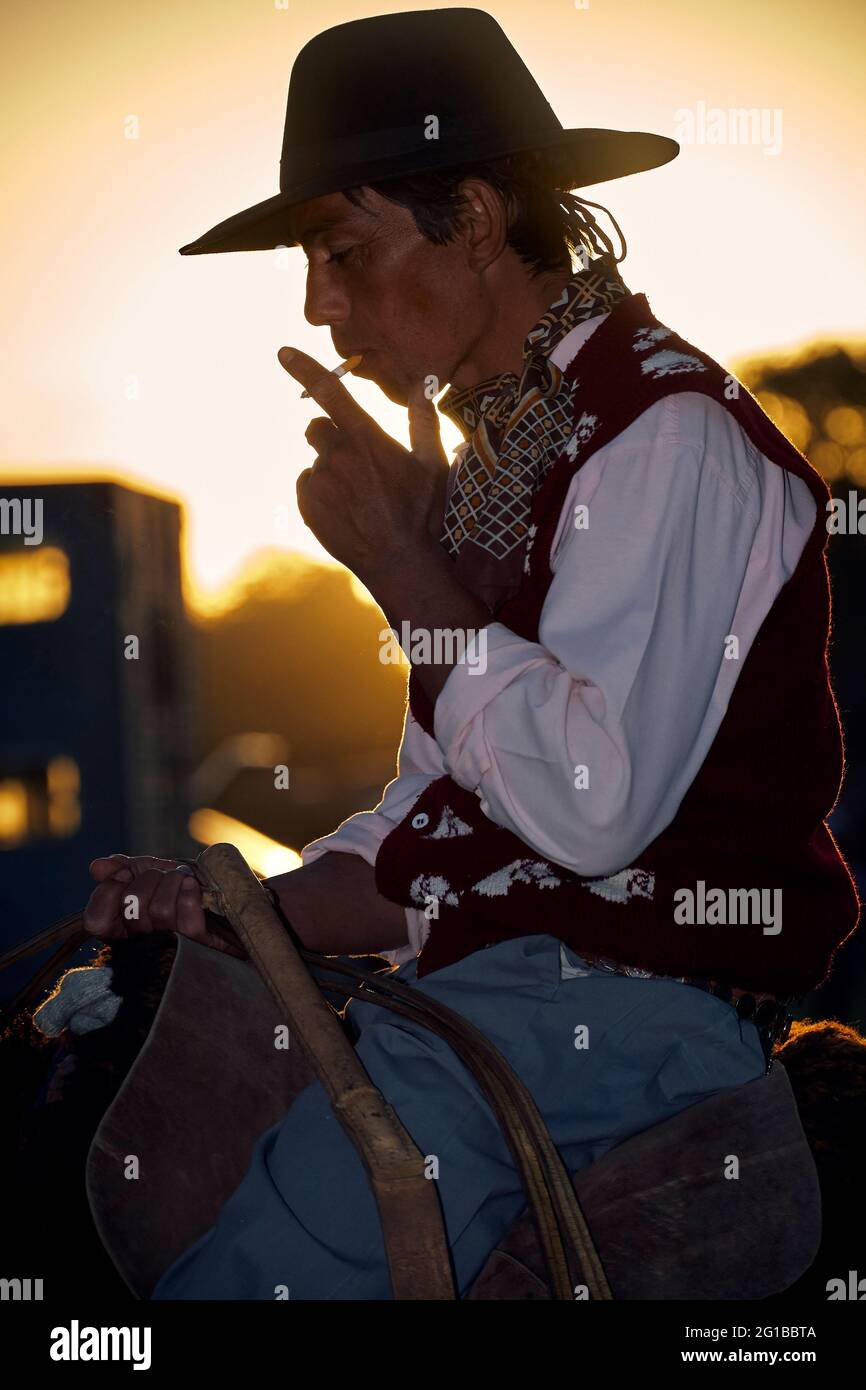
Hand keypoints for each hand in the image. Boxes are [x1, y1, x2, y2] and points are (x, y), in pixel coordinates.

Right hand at [84, 855, 241, 955]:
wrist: (231, 892)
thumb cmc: (187, 885)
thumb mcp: (155, 871)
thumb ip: (127, 868)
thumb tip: (97, 867)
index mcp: (123, 924)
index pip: (95, 920)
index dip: (107, 892)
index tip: (124, 873)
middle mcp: (143, 940)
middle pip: (131, 907)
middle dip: (149, 879)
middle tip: (164, 876)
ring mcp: (172, 944)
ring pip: (159, 911)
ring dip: (172, 883)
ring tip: (184, 879)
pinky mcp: (201, 945)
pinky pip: (188, 924)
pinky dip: (189, 896)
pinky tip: (194, 886)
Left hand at [278, 346, 449, 587]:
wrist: (399, 562)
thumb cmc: (421, 513)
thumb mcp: (432, 465)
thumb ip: (423, 421)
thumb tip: (423, 383)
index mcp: (366, 438)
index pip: (330, 392)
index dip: (304, 368)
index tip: (283, 351)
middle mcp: (337, 456)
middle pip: (316, 429)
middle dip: (330, 438)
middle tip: (357, 463)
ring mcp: (320, 482)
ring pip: (316, 462)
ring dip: (330, 471)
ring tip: (358, 497)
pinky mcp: (307, 506)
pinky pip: (307, 486)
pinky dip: (320, 493)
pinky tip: (345, 510)